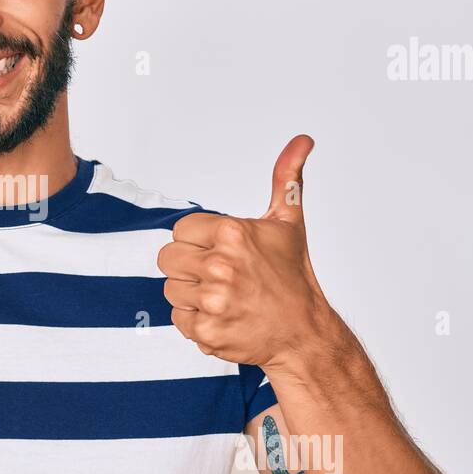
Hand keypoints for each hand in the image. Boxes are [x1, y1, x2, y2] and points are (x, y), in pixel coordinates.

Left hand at [157, 134, 333, 370]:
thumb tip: (302, 140)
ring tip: (224, 296)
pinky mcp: (206, 332)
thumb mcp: (288, 222)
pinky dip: (197, 321)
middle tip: (219, 275)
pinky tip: (223, 317)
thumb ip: (285, 177)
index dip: (197, 241)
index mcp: (232, 234)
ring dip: (192, 294)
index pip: (180, 230)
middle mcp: (220, 266)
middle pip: (167, 258)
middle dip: (189, 266)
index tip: (220, 251)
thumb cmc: (293, 277)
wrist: (305, 333)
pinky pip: (178, 318)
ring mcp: (213, 301)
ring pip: (171, 289)